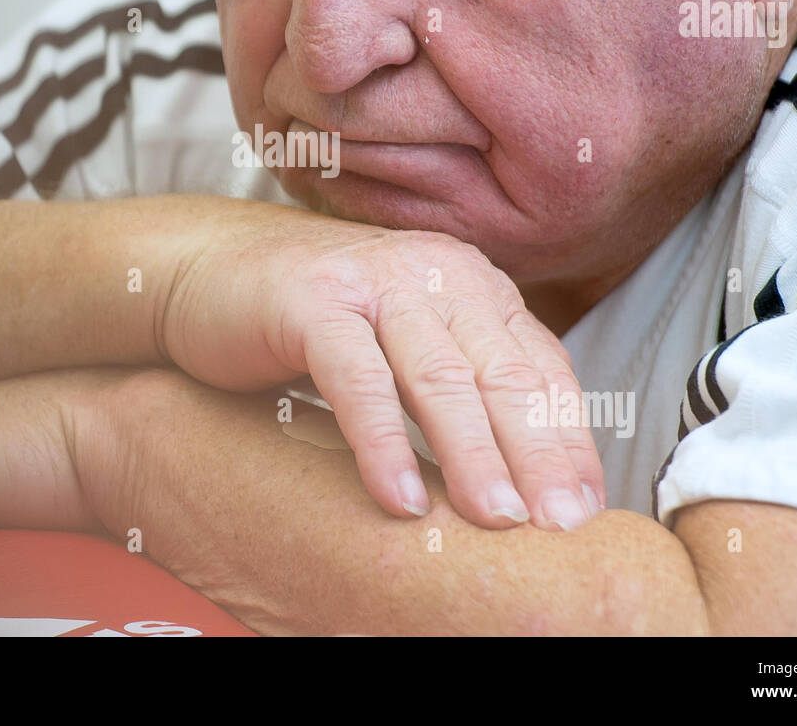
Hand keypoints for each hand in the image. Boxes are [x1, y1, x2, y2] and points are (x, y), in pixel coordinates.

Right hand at [160, 201, 603, 531]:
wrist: (212, 269)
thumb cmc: (318, 322)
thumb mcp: (405, 347)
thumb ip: (461, 386)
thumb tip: (526, 478)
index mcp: (471, 284)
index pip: (540, 367)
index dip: (568, 440)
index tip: (585, 510)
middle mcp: (434, 273)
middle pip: (502, 373)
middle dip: (538, 455)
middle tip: (560, 527)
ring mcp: (374, 281)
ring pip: (439, 375)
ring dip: (473, 453)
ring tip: (498, 520)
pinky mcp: (313, 301)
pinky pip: (358, 379)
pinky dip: (382, 442)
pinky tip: (400, 498)